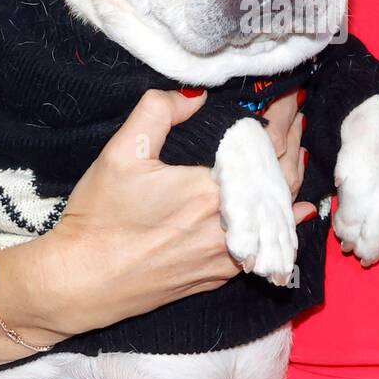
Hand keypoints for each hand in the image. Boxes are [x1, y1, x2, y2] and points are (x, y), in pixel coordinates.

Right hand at [26, 88, 313, 338]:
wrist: (81, 284)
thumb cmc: (99, 219)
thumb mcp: (121, 153)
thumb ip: (158, 112)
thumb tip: (195, 94)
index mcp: (211, 191)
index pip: (266, 150)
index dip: (283, 122)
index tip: (289, 102)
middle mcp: (228, 227)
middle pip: (281, 183)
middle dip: (292, 149)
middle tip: (297, 122)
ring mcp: (225, 257)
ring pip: (277, 218)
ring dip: (290, 186)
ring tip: (296, 157)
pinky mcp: (215, 277)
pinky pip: (262, 247)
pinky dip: (280, 224)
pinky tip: (293, 213)